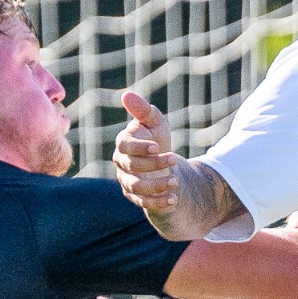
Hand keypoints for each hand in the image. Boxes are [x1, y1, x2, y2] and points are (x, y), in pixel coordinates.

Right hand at [113, 91, 180, 214]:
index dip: (139, 147)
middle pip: (131, 166)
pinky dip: (158, 202)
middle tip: (174, 159)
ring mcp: (127, 181)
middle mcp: (121, 164)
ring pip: (136, 187)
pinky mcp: (136, 197)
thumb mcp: (155, 122)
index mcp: (123, 143)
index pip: (124, 146)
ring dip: (156, 185)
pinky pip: (143, 203)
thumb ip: (143, 110)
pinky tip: (174, 199)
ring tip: (176, 181)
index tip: (157, 147)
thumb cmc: (156, 138)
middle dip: (153, 164)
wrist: (164, 163)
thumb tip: (126, 95)